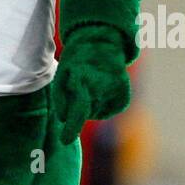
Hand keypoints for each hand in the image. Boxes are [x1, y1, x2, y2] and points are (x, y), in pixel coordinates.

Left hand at [50, 28, 130, 145]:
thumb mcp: (61, 73)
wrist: (104, 44)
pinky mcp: (124, 98)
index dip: (71, 128)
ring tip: (91, 85)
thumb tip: (64, 119)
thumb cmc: (77, 59)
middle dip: (78, 108)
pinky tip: (100, 91)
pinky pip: (107, 112)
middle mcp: (104, 87)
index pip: (78, 110)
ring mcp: (117, 92)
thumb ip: (60, 98)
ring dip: (90, 105)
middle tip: (79, 87)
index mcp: (85, 79)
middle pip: (85, 113)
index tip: (65, 141)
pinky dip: (101, 106)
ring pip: (96, 114)